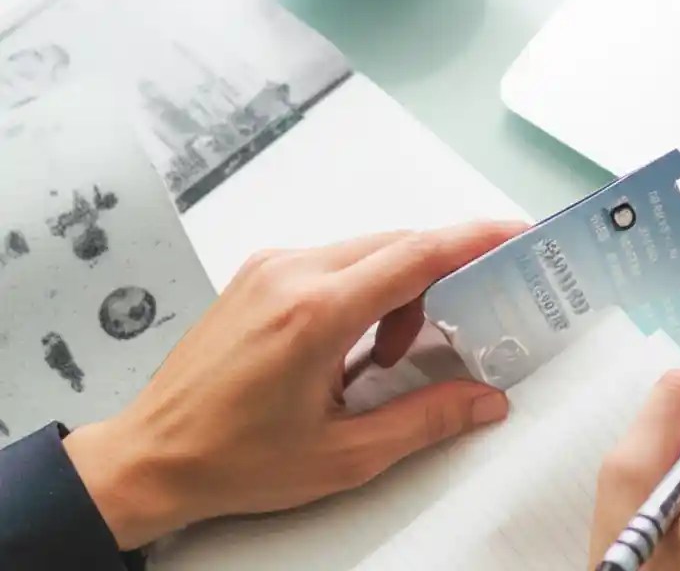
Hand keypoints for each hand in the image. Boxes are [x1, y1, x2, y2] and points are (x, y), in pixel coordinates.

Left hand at [63, 222, 523, 549]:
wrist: (151, 458)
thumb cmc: (231, 458)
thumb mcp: (344, 455)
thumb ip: (425, 420)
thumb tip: (484, 401)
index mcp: (314, 313)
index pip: (416, 255)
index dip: (475, 240)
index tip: (516, 234)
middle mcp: (290, 275)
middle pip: (399, 248)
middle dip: (442, 281)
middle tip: (470, 315)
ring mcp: (270, 269)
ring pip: (369, 254)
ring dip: (400, 293)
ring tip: (388, 359)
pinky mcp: (260, 276)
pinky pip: (336, 263)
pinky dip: (366, 293)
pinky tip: (357, 346)